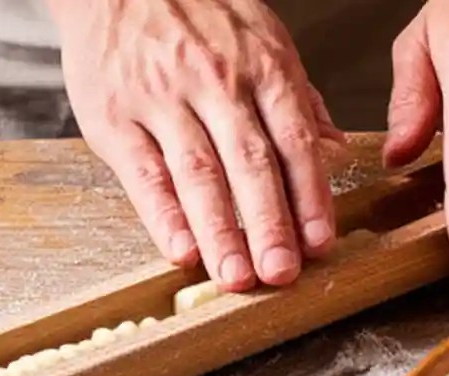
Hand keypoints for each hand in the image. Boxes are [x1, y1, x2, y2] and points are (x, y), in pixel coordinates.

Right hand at [50, 0, 345, 291]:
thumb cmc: (195, 14)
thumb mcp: (260, 36)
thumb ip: (297, 97)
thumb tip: (335, 151)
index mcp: (259, 66)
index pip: (293, 139)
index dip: (309, 195)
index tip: (320, 242)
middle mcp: (214, 82)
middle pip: (249, 163)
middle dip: (269, 223)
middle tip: (282, 273)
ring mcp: (161, 100)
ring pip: (197, 173)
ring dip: (219, 232)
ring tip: (236, 277)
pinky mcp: (113, 117)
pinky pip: (143, 172)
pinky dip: (163, 215)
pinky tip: (180, 250)